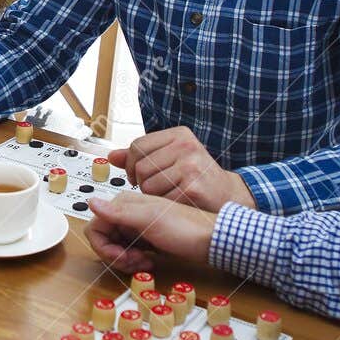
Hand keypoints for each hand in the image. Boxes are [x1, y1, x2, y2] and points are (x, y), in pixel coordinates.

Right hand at [85, 191, 216, 273]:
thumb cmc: (186, 228)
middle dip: (116, 255)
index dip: (104, 246)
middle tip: (136, 261)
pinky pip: (129, 252)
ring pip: (116, 247)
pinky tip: (150, 261)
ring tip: (145, 262)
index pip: (95, 227)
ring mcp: (137, 227)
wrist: (212, 239)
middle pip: (104, 239)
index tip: (121, 257)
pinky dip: (135, 261)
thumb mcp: (150, 220)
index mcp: (125, 204)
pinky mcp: (147, 239)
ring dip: (126, 259)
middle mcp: (128, 213)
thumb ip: (119, 212)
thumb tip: (91, 202)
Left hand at [110, 126, 257, 211]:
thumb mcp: (172, 159)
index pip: (138, 145)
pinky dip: (163, 205)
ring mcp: (190, 165)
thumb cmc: (197, 178)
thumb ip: (142, 157)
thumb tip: (112, 156)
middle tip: (156, 188)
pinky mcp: (192, 186)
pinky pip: (160, 198)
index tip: (137, 176)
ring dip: (152, 196)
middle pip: (140, 165)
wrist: (228, 196)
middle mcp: (185, 146)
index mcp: (179, 134)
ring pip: (147, 184)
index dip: (131, 164)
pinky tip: (176, 202)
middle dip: (141, 182)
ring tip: (169, 194)